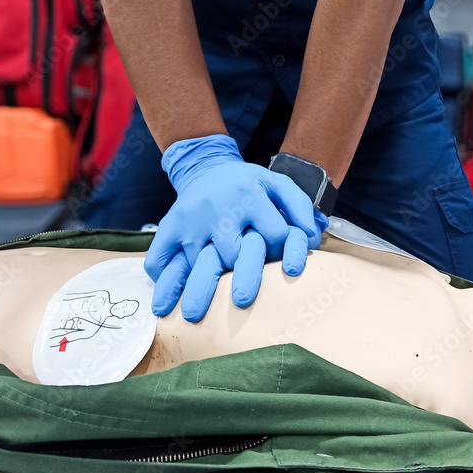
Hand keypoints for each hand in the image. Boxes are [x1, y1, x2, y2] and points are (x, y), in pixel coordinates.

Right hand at [145, 134, 326, 320]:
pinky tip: (170, 298)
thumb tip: (312, 236)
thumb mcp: (277, 184)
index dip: (282, 251)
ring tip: (204, 305)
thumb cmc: (247, 183)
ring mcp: (190, 218)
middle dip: (244, 274)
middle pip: (235, 254)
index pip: (273, 234)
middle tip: (245, 297)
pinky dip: (164, 280)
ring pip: (200, 263)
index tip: (283, 263)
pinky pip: (160, 258)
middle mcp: (217, 206)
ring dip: (204, 284)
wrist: (206, 167)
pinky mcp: (169, 227)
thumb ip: (300, 205)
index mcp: (248, 193)